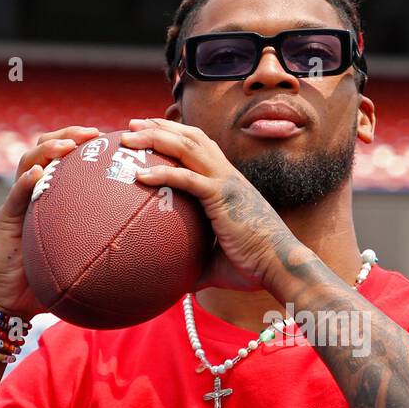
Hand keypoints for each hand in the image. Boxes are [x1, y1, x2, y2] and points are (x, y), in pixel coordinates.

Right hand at [0, 126, 101, 320]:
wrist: (10, 302)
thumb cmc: (46, 283)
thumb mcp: (79, 258)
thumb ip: (102, 246)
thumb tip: (143, 248)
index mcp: (49, 196)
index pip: (64, 159)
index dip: (83, 144)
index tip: (110, 139)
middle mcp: (31, 192)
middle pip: (45, 149)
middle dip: (68, 134)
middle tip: (93, 132)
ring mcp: (17, 203)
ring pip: (28, 162)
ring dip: (49, 149)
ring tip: (69, 145)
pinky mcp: (6, 219)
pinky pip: (16, 195)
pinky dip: (27, 181)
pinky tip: (40, 174)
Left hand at [121, 117, 306, 294]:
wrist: (280, 265)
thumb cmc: (253, 267)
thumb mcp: (217, 264)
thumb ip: (195, 266)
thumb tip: (176, 283)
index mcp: (227, 183)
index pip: (199, 147)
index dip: (175, 135)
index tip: (149, 132)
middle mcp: (226, 175)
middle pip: (190, 137)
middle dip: (159, 126)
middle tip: (131, 125)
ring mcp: (225, 182)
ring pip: (187, 147)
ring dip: (155, 137)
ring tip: (128, 136)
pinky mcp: (222, 195)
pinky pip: (187, 179)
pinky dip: (162, 173)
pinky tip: (140, 176)